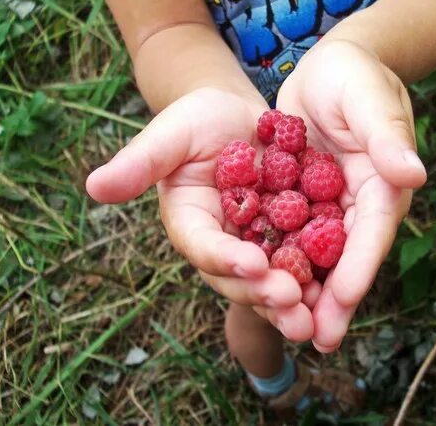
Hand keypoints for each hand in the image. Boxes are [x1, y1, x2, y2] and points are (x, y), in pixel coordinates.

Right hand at [86, 88, 314, 341]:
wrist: (239, 119)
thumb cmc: (199, 121)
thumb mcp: (170, 135)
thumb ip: (139, 162)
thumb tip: (93, 187)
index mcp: (191, 224)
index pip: (205, 247)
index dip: (225, 258)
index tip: (251, 264)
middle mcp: (223, 244)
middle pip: (241, 278)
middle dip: (265, 294)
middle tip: (294, 308)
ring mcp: (256, 245)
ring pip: (275, 279)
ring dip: (296, 301)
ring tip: (318, 317)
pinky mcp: (289, 238)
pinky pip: (306, 260)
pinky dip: (322, 276)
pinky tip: (341, 287)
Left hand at [276, 40, 426, 351]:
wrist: (329, 68)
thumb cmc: (354, 75)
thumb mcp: (369, 98)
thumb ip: (387, 136)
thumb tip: (414, 175)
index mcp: (383, 180)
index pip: (373, 230)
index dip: (359, 266)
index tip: (343, 301)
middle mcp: (361, 200)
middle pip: (349, 255)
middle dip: (336, 299)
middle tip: (320, 340)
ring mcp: (335, 203)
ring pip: (322, 255)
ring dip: (311, 293)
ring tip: (293, 330)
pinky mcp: (309, 199)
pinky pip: (298, 236)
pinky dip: (288, 263)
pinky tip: (268, 289)